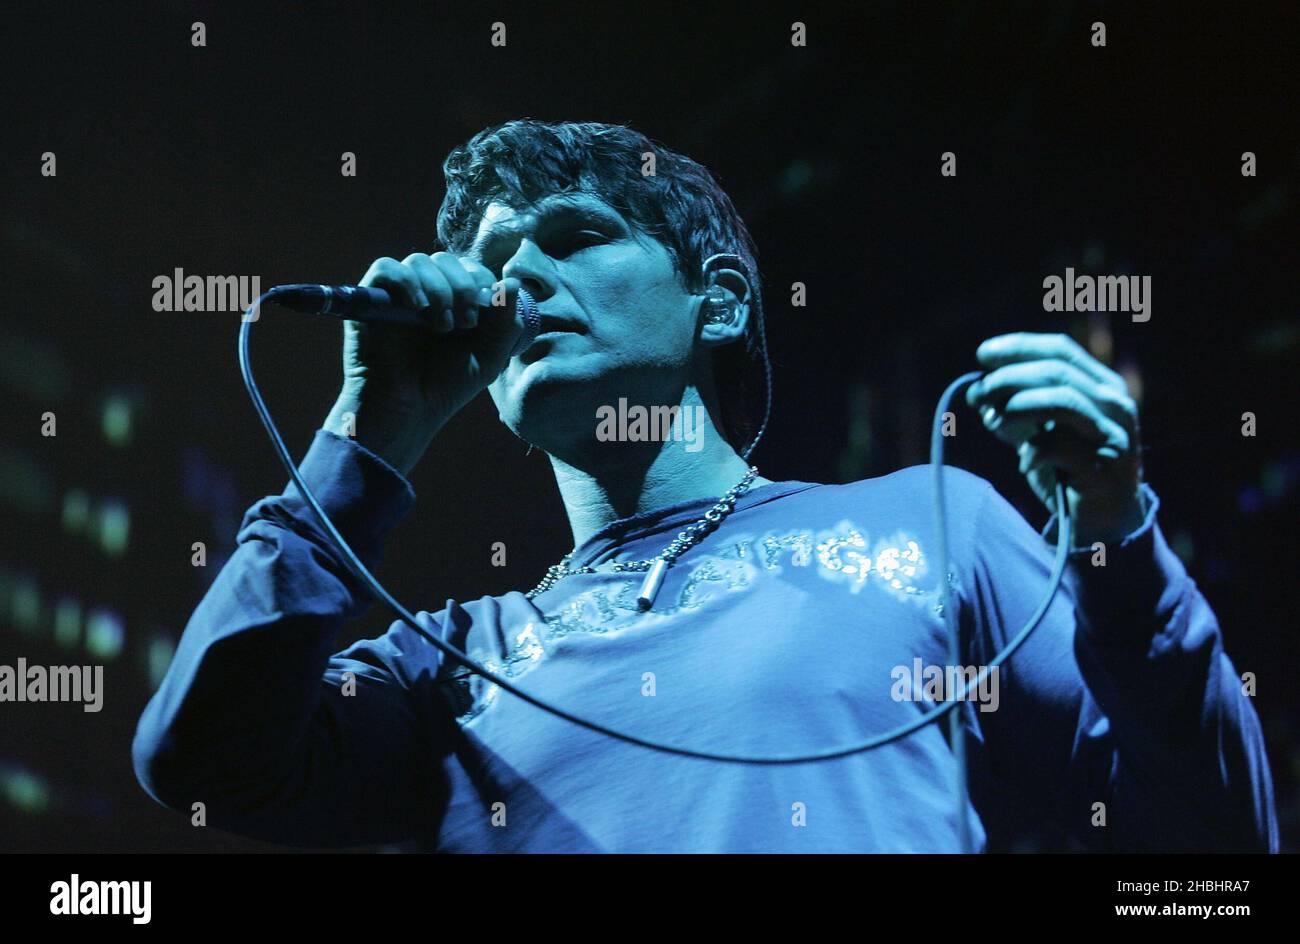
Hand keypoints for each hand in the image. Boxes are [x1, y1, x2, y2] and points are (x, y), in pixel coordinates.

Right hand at [324, 252, 523, 474]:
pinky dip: (405, 281)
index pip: (470, 269)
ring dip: (438, 288)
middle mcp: (427, 292)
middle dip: (462, 286)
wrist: (409, 409)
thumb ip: (506, 322)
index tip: (483, 314)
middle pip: (446, 260)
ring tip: (442, 326)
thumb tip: (514, 282)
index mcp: (456, 301)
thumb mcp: (489, 356)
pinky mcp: (372, 299)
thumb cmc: (447, 385)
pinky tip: (417, 308)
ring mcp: (399, 294)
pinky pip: (386, 267)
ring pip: (419, 261)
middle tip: (465, 323)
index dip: (481, 282)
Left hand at [966, 332, 1145, 546]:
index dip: (1020, 347)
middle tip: (977, 393)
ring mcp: (1112, 435)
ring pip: (1061, 402)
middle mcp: (1114, 405)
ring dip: (1017, 406)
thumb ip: (1017, 408)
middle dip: (1008, 378)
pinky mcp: (1103, 467)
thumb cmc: (1068, 470)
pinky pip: (1057, 446)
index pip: (1061, 350)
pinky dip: (1032, 452)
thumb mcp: (1041, 430)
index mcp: (1103, 386)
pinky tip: (1025, 464)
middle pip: (1056, 372)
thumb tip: (978, 392)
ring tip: (993, 421)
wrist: (1104, 521)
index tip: (982, 354)